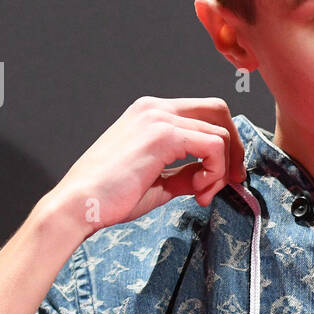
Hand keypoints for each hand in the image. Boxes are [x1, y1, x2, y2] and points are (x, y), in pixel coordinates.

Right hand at [41, 96, 245, 241]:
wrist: (79, 205)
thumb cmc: (109, 197)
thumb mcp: (157, 182)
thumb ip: (185, 173)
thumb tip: (209, 176)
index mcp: (150, 114)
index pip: (204, 114)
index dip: (223, 144)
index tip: (224, 177)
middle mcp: (155, 108)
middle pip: (218, 111)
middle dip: (234, 148)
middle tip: (232, 180)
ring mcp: (158, 118)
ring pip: (219, 133)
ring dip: (221, 169)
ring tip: (201, 193)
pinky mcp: (162, 135)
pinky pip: (213, 146)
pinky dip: (215, 171)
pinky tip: (198, 190)